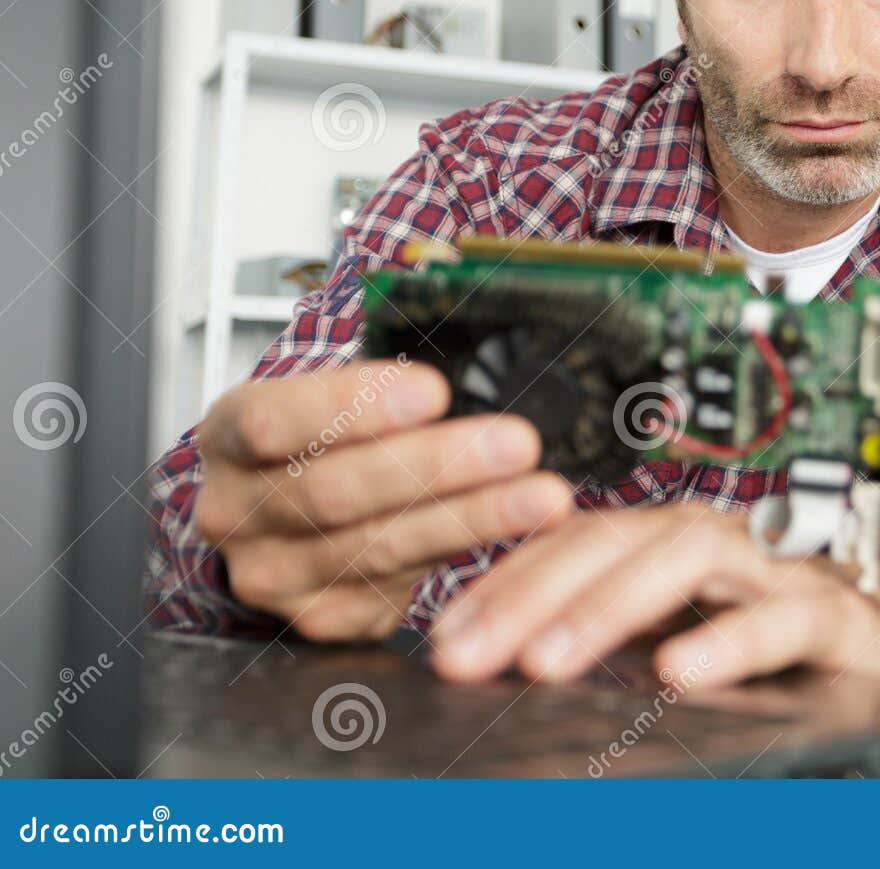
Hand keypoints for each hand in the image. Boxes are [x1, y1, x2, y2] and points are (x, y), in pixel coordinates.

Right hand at [192, 359, 572, 640]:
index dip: (354, 405)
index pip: (274, 421)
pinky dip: (469, 557)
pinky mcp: (325, 619)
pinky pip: (404, 588)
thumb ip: (385, 390)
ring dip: (471, 518)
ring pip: (379, 548)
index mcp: (229, 438)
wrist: (280, 516)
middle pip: (335, 492)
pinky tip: (521, 537)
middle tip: (516, 443)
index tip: (434, 390)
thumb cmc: (319, 440)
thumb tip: (484, 369)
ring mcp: (275, 576)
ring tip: (541, 496)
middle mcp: (237, 514)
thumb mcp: (326, 397)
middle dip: (437, 466)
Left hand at [428, 501, 879, 687]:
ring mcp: (782, 573)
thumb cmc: (797, 642)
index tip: (445, 638)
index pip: (579, 538)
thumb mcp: (690, 639)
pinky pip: (788, 617)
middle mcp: (724, 544)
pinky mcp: (843, 617)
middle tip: (467, 654)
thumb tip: (511, 665)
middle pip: (620, 535)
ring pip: (693, 557)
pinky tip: (680, 672)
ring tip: (546, 660)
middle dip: (534, 590)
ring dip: (610, 604)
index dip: (508, 580)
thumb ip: (620, 642)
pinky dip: (733, 638)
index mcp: (677, 547)